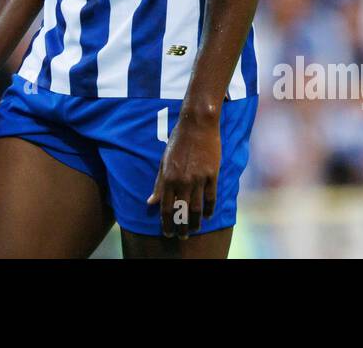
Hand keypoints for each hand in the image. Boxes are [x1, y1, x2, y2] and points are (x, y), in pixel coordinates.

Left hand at [147, 115, 221, 238]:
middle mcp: (182, 181)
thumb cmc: (178, 141)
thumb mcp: (163, 161)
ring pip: (197, 208)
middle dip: (181, 227)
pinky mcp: (212, 175)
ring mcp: (198, 179)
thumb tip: (150, 202)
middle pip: (182, 212)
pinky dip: (209, 210)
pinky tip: (208, 217)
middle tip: (182, 237)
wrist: (197, 125)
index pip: (166, 207)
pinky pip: (211, 197)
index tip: (167, 233)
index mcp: (168, 178)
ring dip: (195, 223)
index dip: (166, 223)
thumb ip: (158, 183)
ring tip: (194, 230)